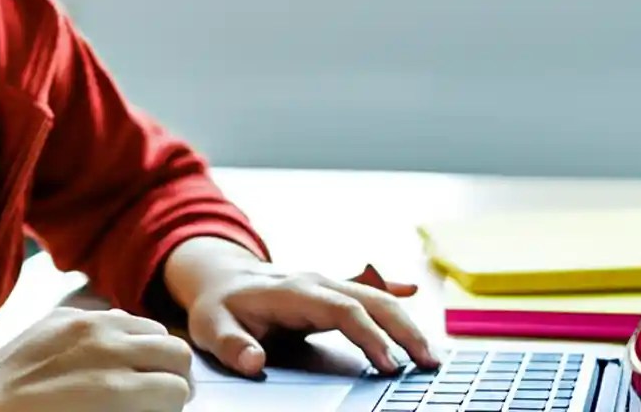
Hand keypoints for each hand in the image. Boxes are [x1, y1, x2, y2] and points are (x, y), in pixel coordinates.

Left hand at [0, 307, 194, 411]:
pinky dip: (123, 333)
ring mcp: (87, 325)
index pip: (177, 390)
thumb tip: (157, 403)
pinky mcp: (65, 315)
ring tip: (141, 369)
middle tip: (166, 392)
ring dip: (154, 350)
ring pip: (151, 326)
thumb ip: (132, 409)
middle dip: (177, 375)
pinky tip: (109, 352)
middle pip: (176, 351)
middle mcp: (108, 349)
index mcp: (117, 388)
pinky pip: (115, 315)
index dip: (175, 406)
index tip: (165, 411)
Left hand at [165, 239, 438, 378]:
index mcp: (294, 291)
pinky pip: (367, 288)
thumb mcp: (211, 328)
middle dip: (403, 329)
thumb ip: (232, 346)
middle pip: (371, 300)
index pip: (343, 310)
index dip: (369, 336)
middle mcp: (317, 282)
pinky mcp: (332, 290)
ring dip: (405, 321)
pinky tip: (412, 291)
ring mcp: (327, 283)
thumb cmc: (220, 306)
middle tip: (429, 362)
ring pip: (376, 297)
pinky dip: (392, 290)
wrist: (220, 277)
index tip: (389, 364)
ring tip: (429, 354)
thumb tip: (254, 362)